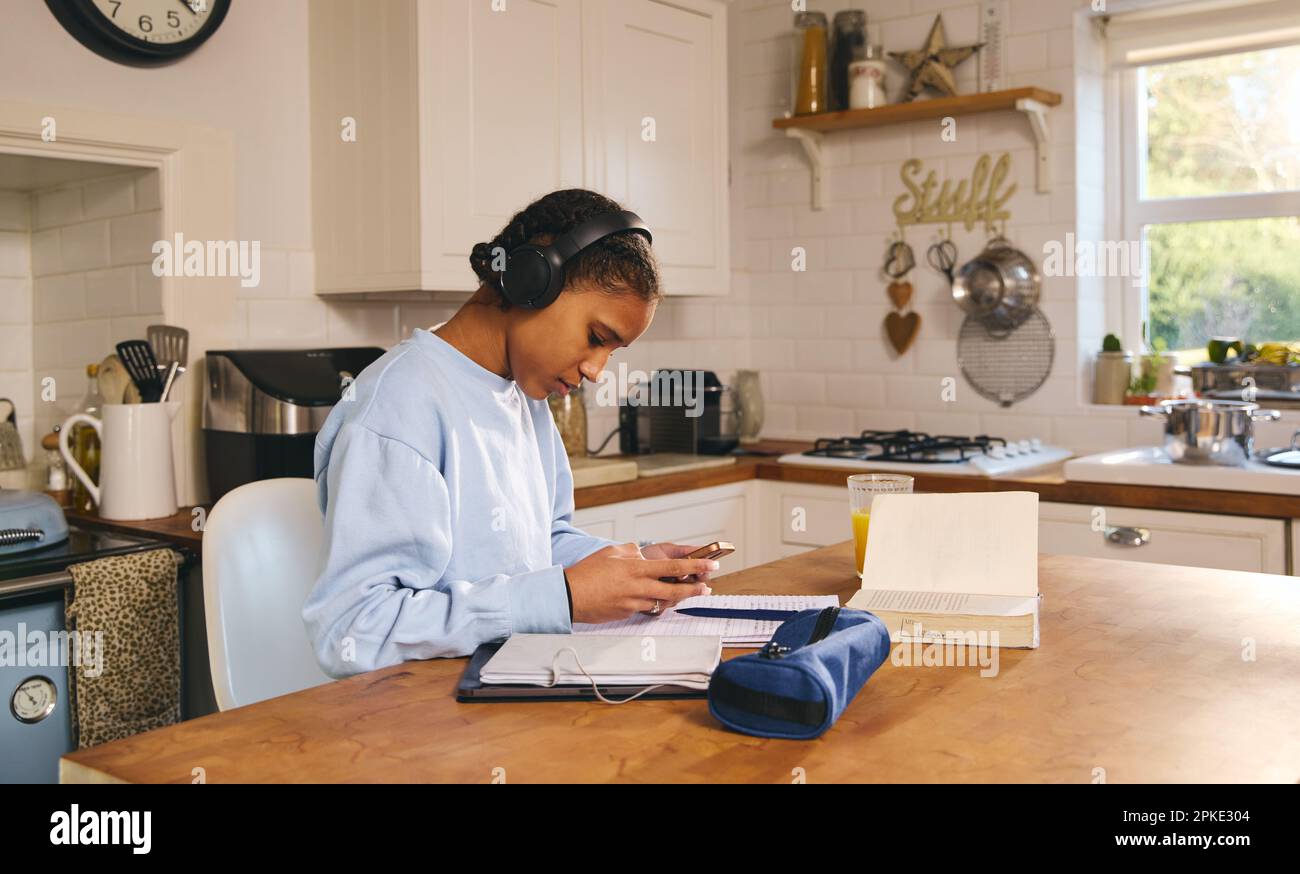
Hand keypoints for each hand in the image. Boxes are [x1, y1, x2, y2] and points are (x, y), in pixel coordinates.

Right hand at [565, 543, 717, 623]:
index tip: (711, 565)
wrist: (569, 595)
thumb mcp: (611, 552)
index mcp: (636, 568)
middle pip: (674, 589)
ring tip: (685, 593)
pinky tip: (655, 599)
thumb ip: (631, 552)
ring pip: (662, 601)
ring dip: (675, 597)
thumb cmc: (587, 572)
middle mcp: (638, 587)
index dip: (696, 566)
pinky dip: (653, 603)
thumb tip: (642, 555)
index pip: (673, 567)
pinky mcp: (626, 613)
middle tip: (706, 588)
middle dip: (693, 589)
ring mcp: (633, 602)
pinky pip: (646, 608)